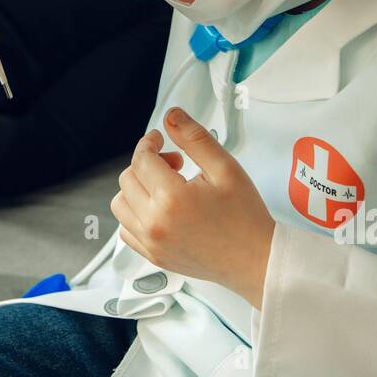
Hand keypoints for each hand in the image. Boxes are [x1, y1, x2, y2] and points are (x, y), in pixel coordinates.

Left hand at [111, 107, 275, 309]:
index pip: (142, 159)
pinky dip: (135, 215)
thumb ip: (195, 138)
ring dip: (137, 189)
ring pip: (120, 204)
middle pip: (127, 179)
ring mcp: (151, 244)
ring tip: (166, 188)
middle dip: (146, 164)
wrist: (257, 260)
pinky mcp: (154, 257)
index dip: (150, 143)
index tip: (161, 139)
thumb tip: (171, 116)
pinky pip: (126, 230)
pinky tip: (160, 210)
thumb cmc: (245, 216)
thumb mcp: (225, 168)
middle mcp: (155, 223)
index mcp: (172, 198)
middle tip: (174, 164)